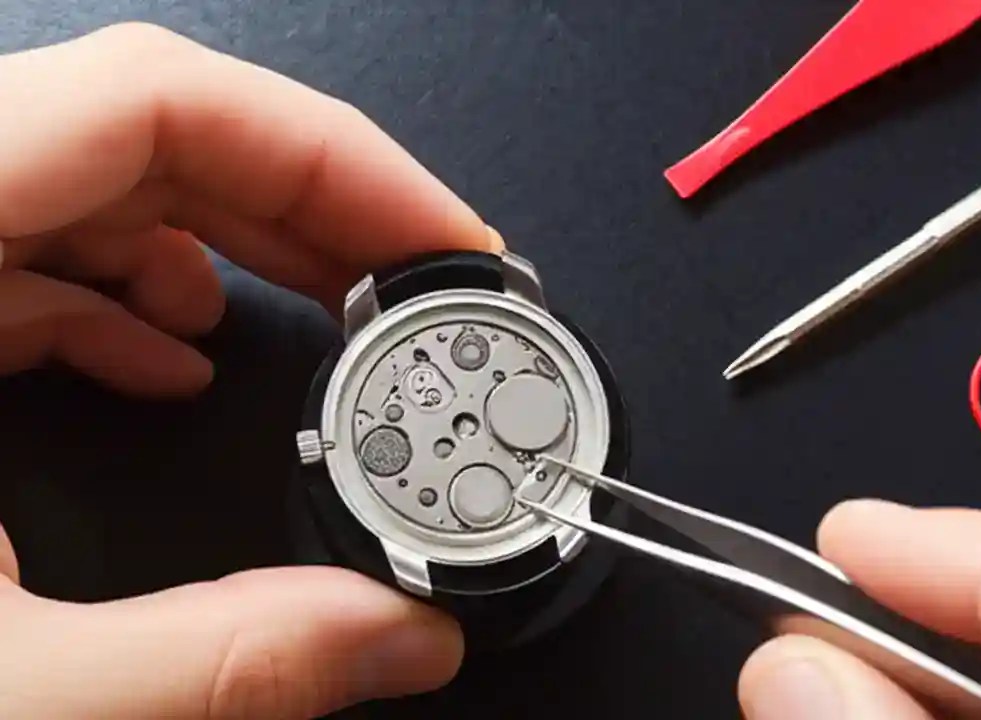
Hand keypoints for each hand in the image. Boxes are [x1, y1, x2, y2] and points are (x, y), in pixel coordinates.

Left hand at [0, 23, 497, 717]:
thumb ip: (218, 667)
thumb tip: (394, 644)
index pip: (149, 102)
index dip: (327, 152)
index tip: (432, 234)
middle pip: (138, 128)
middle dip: (304, 197)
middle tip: (413, 278)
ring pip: (84, 179)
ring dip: (225, 234)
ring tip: (321, 314)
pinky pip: (21, 247)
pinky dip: (126, 293)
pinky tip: (173, 361)